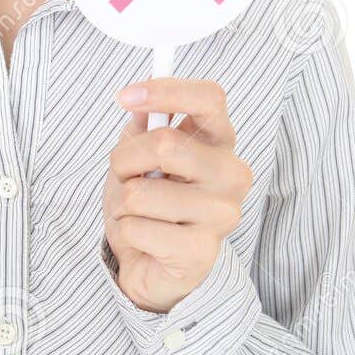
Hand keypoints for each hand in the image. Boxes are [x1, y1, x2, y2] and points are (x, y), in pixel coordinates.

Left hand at [103, 77, 252, 313]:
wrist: (152, 264)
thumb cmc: (149, 203)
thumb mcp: (139, 155)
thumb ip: (143, 125)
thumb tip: (138, 98)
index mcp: (220, 142)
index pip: (209, 99)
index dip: (166, 91)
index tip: (125, 95)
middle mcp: (232, 174)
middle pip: (165, 144)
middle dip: (125, 159)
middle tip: (125, 175)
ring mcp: (222, 214)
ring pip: (142, 191)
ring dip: (123, 201)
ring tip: (138, 213)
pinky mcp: (201, 251)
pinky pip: (138, 227)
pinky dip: (126, 230)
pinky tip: (146, 238)